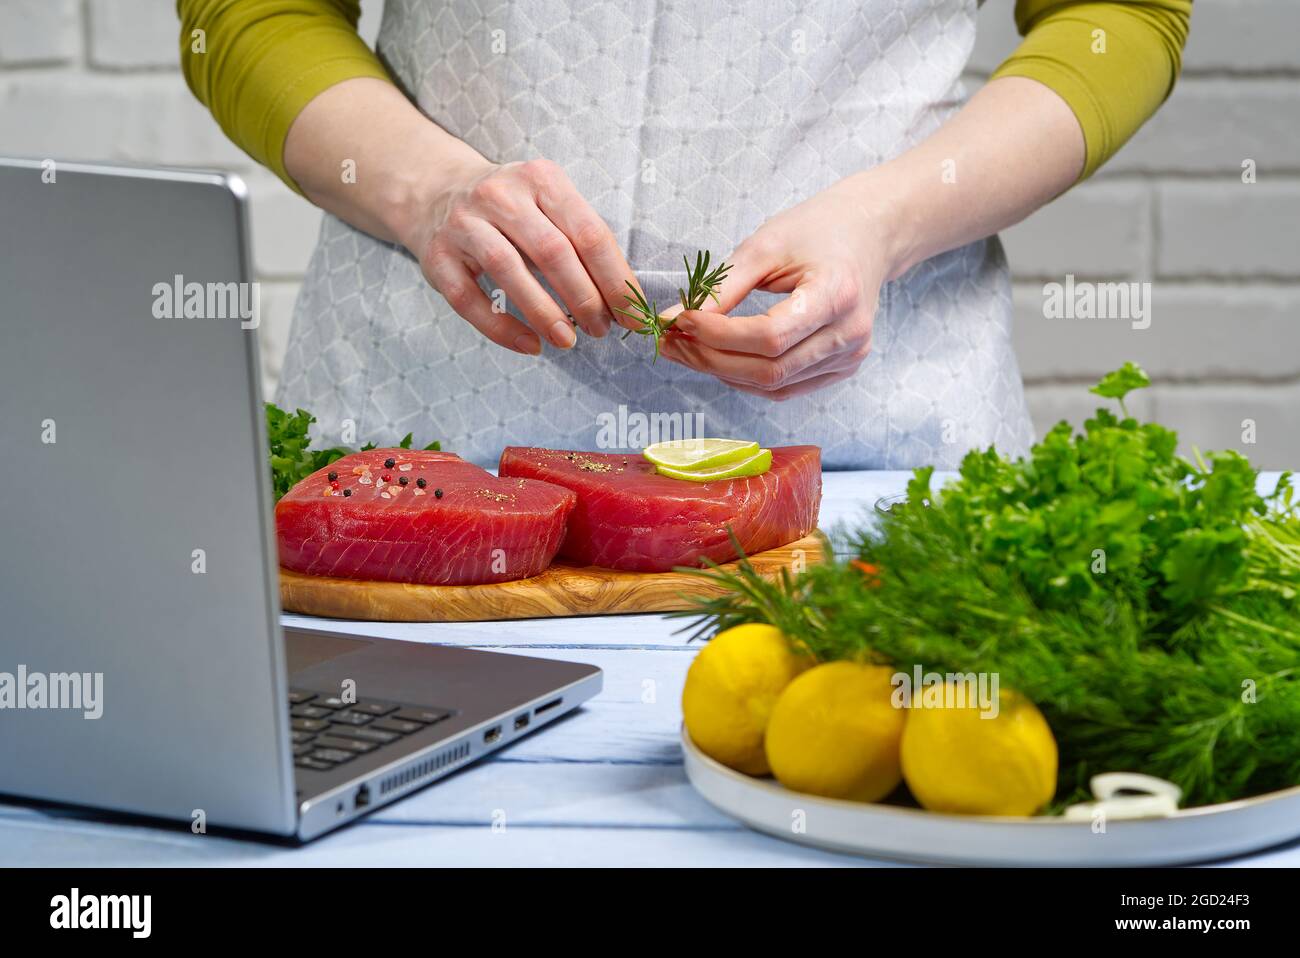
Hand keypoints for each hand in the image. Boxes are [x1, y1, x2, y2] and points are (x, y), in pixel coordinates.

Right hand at [405, 158, 638, 354]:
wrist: (436, 191)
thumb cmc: (512, 209)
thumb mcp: (548, 205)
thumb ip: (582, 241)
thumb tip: (623, 298)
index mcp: (540, 180)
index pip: (588, 232)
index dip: (615, 279)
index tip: (632, 314)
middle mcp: (500, 195)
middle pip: (552, 251)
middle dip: (585, 298)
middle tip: (601, 329)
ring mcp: (464, 224)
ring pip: (508, 270)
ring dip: (545, 313)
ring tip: (568, 340)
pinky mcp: (437, 256)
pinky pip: (470, 300)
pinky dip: (502, 328)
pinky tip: (530, 345)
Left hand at [660, 175, 900, 399]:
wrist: (869, 234)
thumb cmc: (818, 231)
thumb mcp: (766, 246)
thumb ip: (720, 287)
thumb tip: (672, 319)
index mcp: (837, 295)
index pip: (770, 336)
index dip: (719, 335)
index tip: (681, 319)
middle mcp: (849, 335)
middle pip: (769, 369)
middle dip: (712, 359)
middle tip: (673, 341)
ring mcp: (849, 357)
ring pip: (773, 386)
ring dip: (723, 372)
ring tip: (687, 350)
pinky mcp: (842, 368)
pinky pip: (785, 388)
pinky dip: (746, 379)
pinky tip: (719, 360)